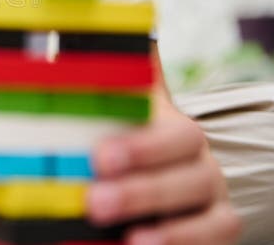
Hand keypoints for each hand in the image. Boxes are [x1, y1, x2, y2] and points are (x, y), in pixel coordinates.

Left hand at [88, 97, 241, 244]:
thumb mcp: (107, 119)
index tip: (99, 158)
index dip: (141, 146)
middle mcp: (199, 161)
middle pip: (189, 172)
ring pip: (211, 211)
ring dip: (172, 229)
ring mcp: (212, 199)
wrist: (154, 189)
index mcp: (171, 128)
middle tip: (96, 202)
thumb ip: (96, 93)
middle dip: (143, 189)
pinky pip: (218, 239)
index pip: (169, 131)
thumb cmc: (118, 144)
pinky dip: (187, 244)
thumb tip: (55, 48)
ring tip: (133, 239)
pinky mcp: (218, 230)